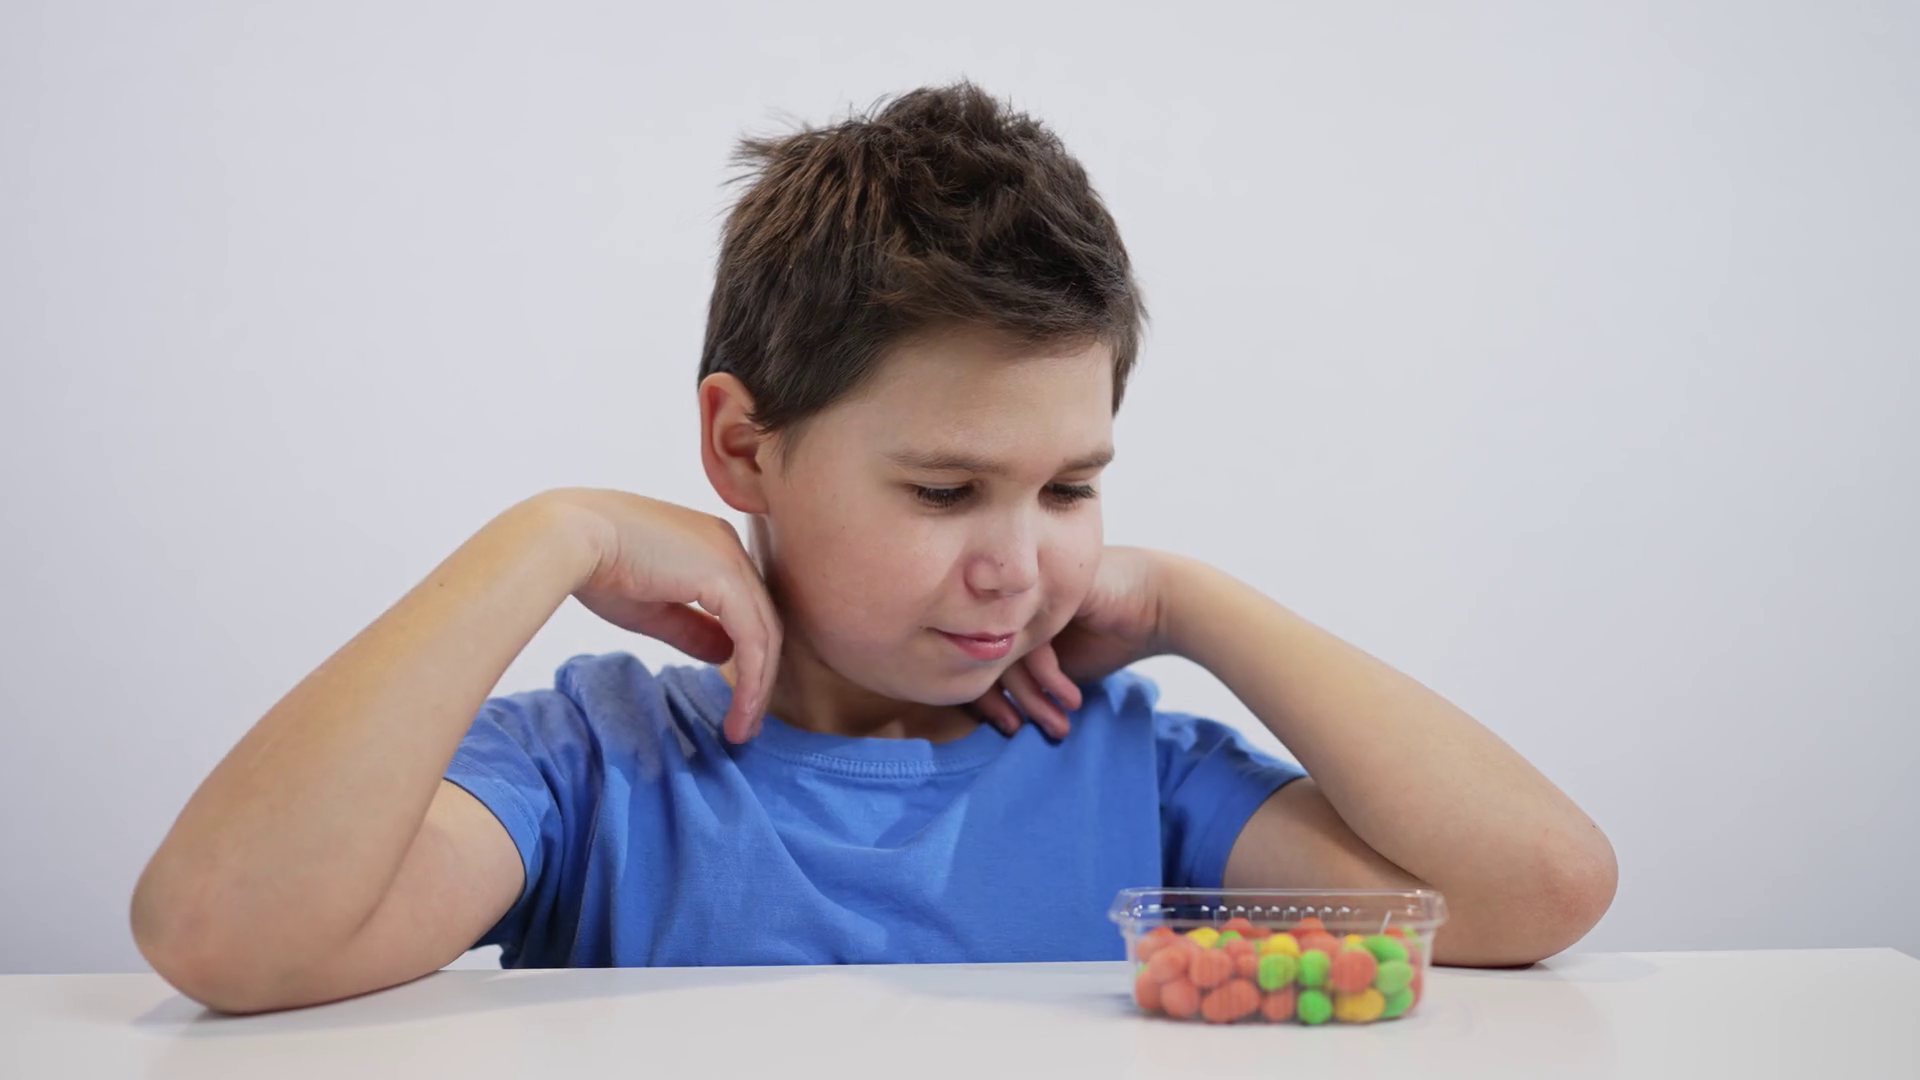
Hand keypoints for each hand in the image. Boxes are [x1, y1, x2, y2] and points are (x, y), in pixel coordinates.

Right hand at [540, 489, 781, 742]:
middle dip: (760, 677)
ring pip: (765, 633)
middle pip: (762, 621)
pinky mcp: (726, 576)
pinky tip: (741, 711)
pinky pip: (753, 637)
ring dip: (758, 686)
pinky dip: (752, 679)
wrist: (571, 538)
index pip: (745, 609)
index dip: (747, 657)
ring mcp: (731, 558)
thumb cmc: (597, 566)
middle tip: (748, 723)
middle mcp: (729, 546)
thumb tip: (723, 653)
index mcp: (712, 547)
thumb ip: (691, 628)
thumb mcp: (654, 607)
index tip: (739, 700)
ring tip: (743, 730)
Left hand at [970, 546, 1176, 738]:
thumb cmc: (1112, 635)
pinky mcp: (1048, 590)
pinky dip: (1050, 675)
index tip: (1010, 728)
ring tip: (1057, 725)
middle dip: (1004, 702)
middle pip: (986, 655)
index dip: (990, 698)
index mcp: (1009, 614)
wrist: (1159, 605)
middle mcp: (1012, 599)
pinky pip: (1034, 640)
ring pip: (1009, 652)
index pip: (979, 656)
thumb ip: (1025, 676)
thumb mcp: (1059, 666)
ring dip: (1033, 696)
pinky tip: (1071, 697)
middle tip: (1018, 731)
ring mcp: (1028, 591)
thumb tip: (992, 711)